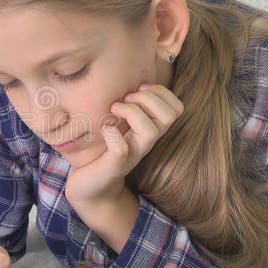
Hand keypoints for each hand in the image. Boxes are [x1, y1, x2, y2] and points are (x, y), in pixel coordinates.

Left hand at [65, 84, 183, 205]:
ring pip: (151, 131)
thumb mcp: (119, 125)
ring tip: (113, 110)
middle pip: (169, 116)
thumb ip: (127, 107)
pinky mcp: (114, 165)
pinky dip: (112, 135)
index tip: (138, 89)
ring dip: (131, 112)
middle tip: (125, 99)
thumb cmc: (103, 151)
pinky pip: (121, 148)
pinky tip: (105, 129)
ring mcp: (132, 154)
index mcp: (149, 129)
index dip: (161, 92)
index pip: (176, 107)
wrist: (91, 188)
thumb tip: (124, 78)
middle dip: (147, 99)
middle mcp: (145, 142)